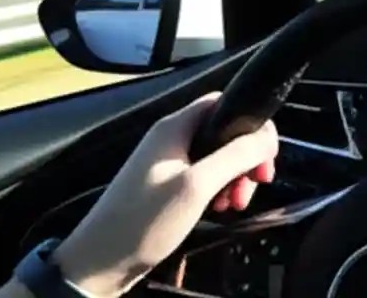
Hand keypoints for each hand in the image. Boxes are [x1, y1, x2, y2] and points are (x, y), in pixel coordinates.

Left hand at [51, 92, 278, 296]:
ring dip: (234, 177)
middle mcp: (171, 138)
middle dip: (247, 158)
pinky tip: (218, 208)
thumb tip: (267, 136)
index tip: (265, 159)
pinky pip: (203, 176)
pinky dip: (218, 189)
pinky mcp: (166, 186)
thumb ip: (235, 156)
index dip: (253, 126)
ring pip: (217, 157)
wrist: (99, 262)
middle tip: (254, 185)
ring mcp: (167, 163)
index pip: (225, 103)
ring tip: (234, 204)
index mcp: (175, 127)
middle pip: (225, 132)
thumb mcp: (196, 186)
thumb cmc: (143, 222)